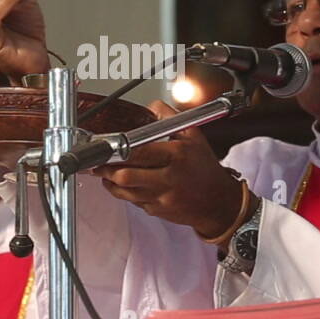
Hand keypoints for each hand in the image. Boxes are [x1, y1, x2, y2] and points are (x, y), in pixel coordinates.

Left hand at [89, 101, 243, 241]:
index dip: (119, 150)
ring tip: (104, 172)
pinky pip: (134, 202)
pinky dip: (124, 193)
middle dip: (107, 168)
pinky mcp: (159, 211)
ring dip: (110, 181)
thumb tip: (152, 107)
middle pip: (127, 175)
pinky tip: (120, 185)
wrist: (219, 203)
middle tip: (99, 161)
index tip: (108, 146)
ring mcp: (163, 197)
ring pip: (126, 191)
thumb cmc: (206, 170)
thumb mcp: (194, 137)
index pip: (140, 152)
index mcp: (177, 156)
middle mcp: (170, 178)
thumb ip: (171, 118)